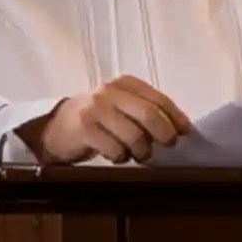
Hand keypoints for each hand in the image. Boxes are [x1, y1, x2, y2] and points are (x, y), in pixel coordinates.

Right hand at [17, 75, 191, 163]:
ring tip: (138, 155)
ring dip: (142, 152)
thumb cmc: (98, 119)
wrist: (55, 127)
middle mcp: (110, 91)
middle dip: (164, 135)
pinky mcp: (84, 128)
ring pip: (134, 136)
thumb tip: (181, 129)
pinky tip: (116, 156)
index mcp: (126, 83)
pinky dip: (121, 158)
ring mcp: (96, 109)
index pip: (160, 100)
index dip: (176, 118)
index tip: (186, 133)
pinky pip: (115, 150)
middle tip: (167, 146)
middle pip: (150, 115)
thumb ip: (146, 111)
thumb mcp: (122, 106)